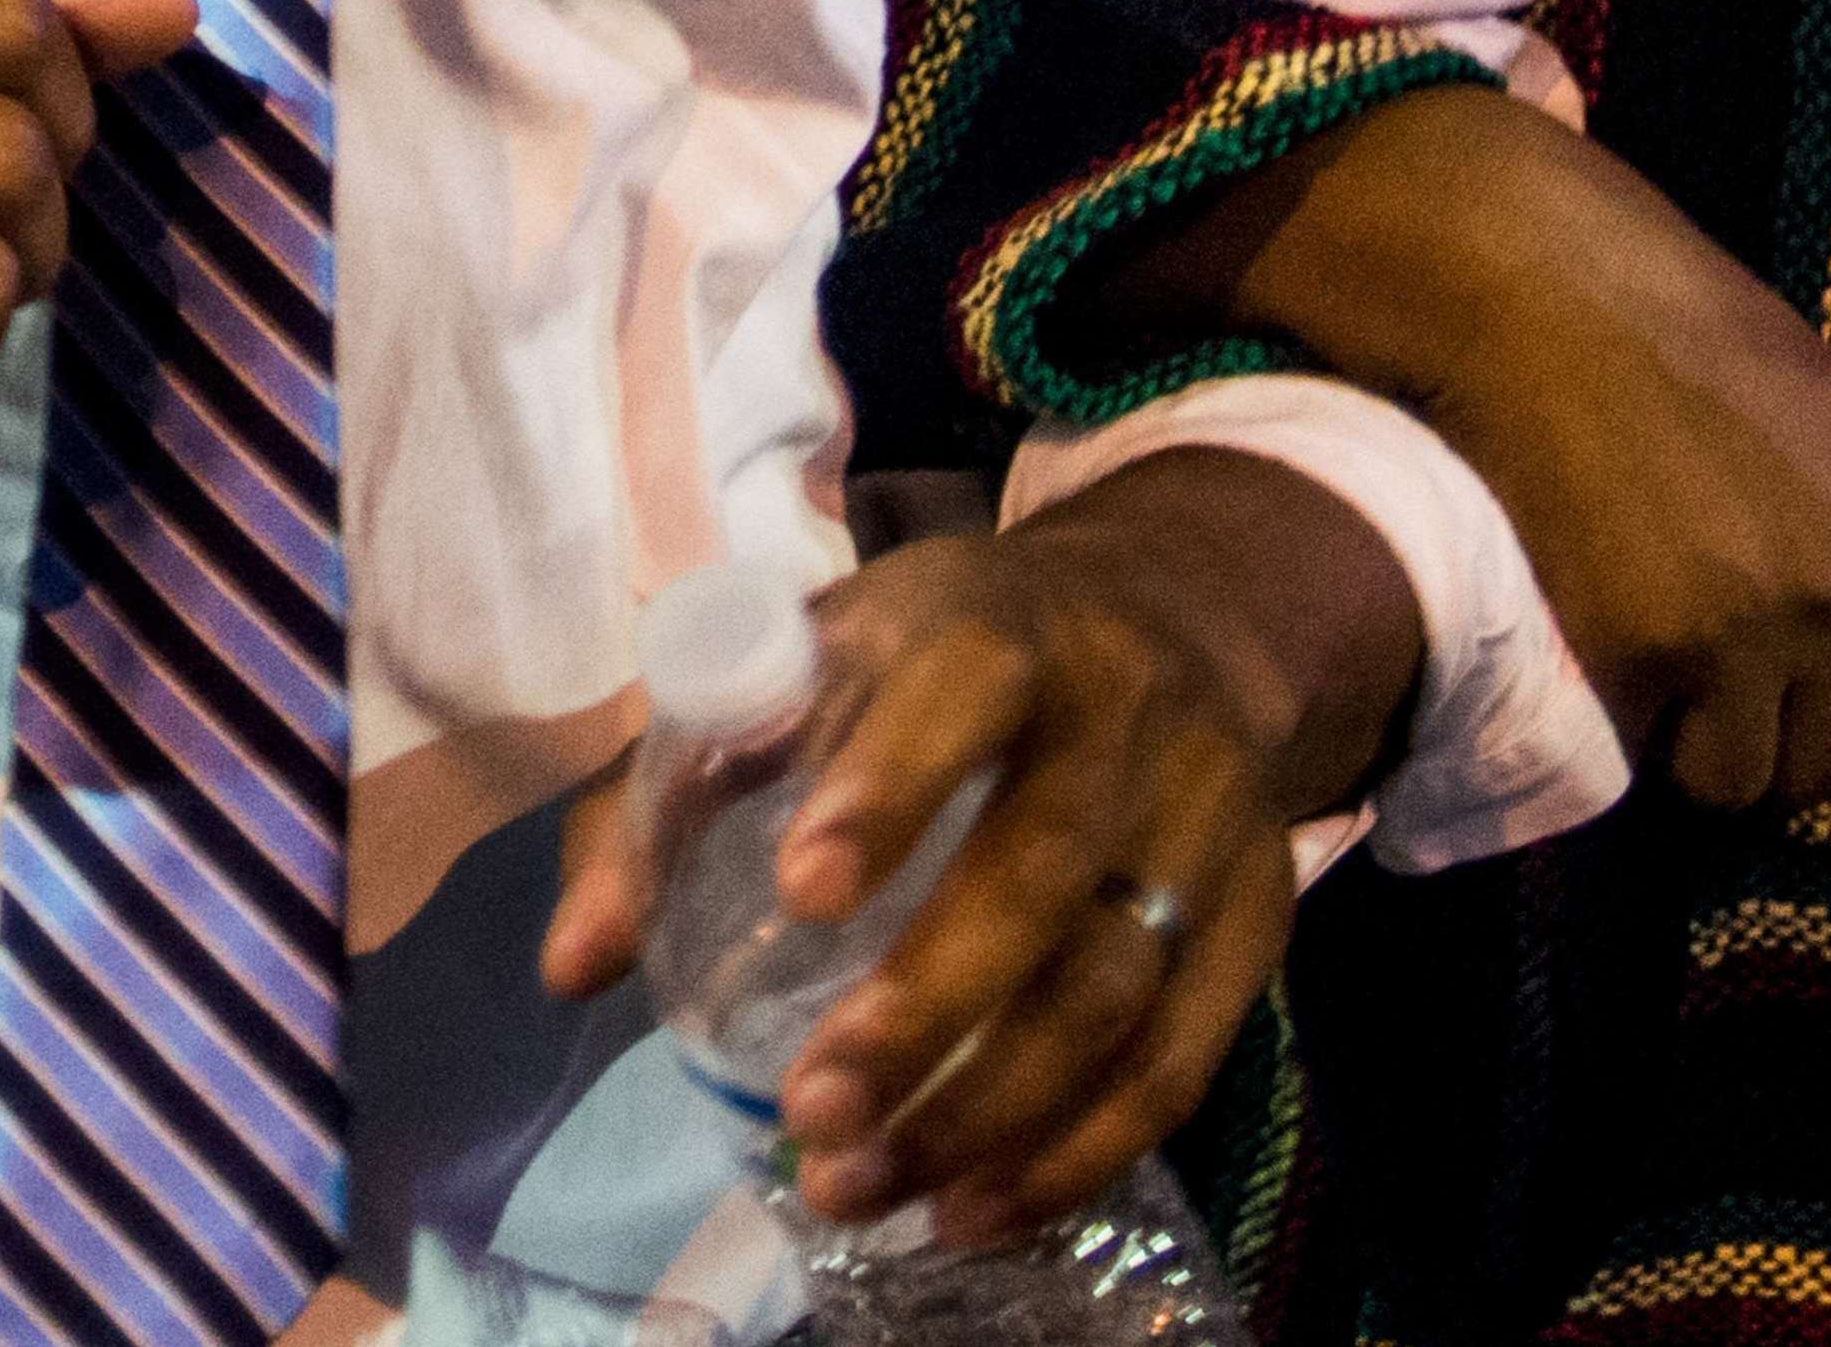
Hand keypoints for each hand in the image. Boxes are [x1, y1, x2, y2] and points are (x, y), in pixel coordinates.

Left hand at [534, 452, 1408, 1245]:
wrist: (1169, 623)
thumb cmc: (932, 667)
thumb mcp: (805, 673)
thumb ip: (672, 796)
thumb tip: (574, 962)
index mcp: (989, 624)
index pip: (957, 687)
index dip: (888, 786)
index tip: (802, 895)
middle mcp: (1118, 712)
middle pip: (1044, 862)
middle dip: (927, 1002)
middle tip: (812, 1107)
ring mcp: (1202, 818)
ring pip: (1114, 982)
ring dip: (987, 1109)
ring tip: (863, 1184)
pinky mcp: (1256, 917)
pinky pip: (1179, 1058)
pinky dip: (1078, 1151)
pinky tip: (975, 1208)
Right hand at [1168, 83, 1830, 816]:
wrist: (1535, 286)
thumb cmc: (1672, 324)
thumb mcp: (1822, 421)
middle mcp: (1825, 601)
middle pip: (1819, 769)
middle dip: (1768, 740)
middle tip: (1711, 693)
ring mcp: (1723, 634)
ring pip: (1728, 782)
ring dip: (1690, 749)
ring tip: (1649, 681)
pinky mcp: (1620, 649)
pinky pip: (1635, 749)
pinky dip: (1614, 719)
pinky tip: (1588, 647)